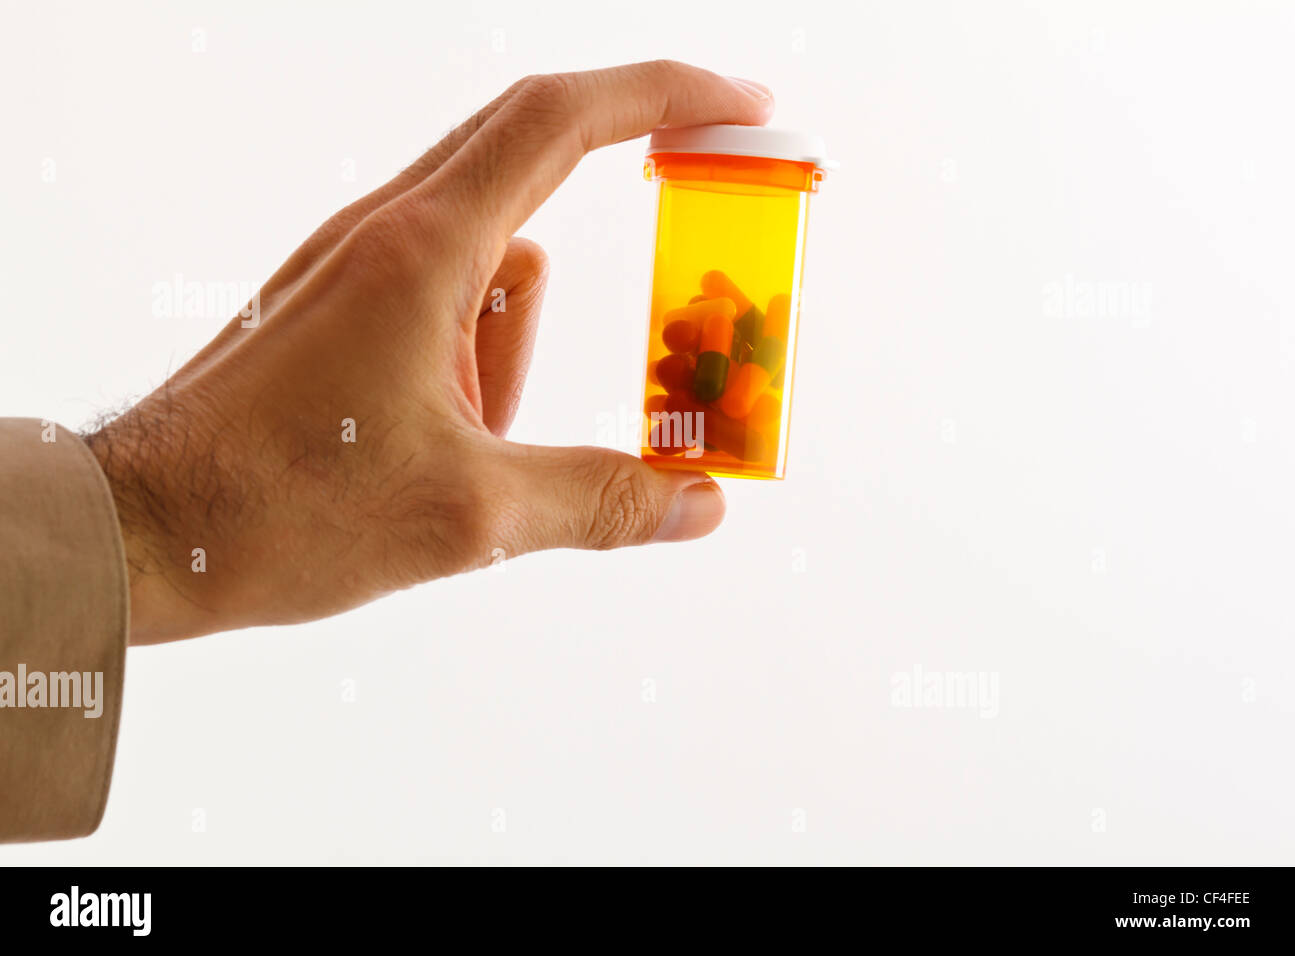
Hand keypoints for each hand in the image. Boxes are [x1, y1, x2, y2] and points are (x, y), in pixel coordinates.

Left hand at [86, 61, 772, 644]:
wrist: (139, 530)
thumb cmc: (280, 506)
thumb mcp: (469, 515)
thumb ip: (601, 500)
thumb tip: (702, 505)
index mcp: (424, 248)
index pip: (562, 120)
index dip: (666, 95)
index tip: (746, 107)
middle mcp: (389, 231)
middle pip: (537, 173)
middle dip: (617, 205)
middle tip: (689, 244)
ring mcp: (360, 267)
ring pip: (495, 275)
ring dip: (514, 358)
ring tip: (463, 452)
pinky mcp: (344, 309)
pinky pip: (450, 310)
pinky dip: (475, 369)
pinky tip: (431, 449)